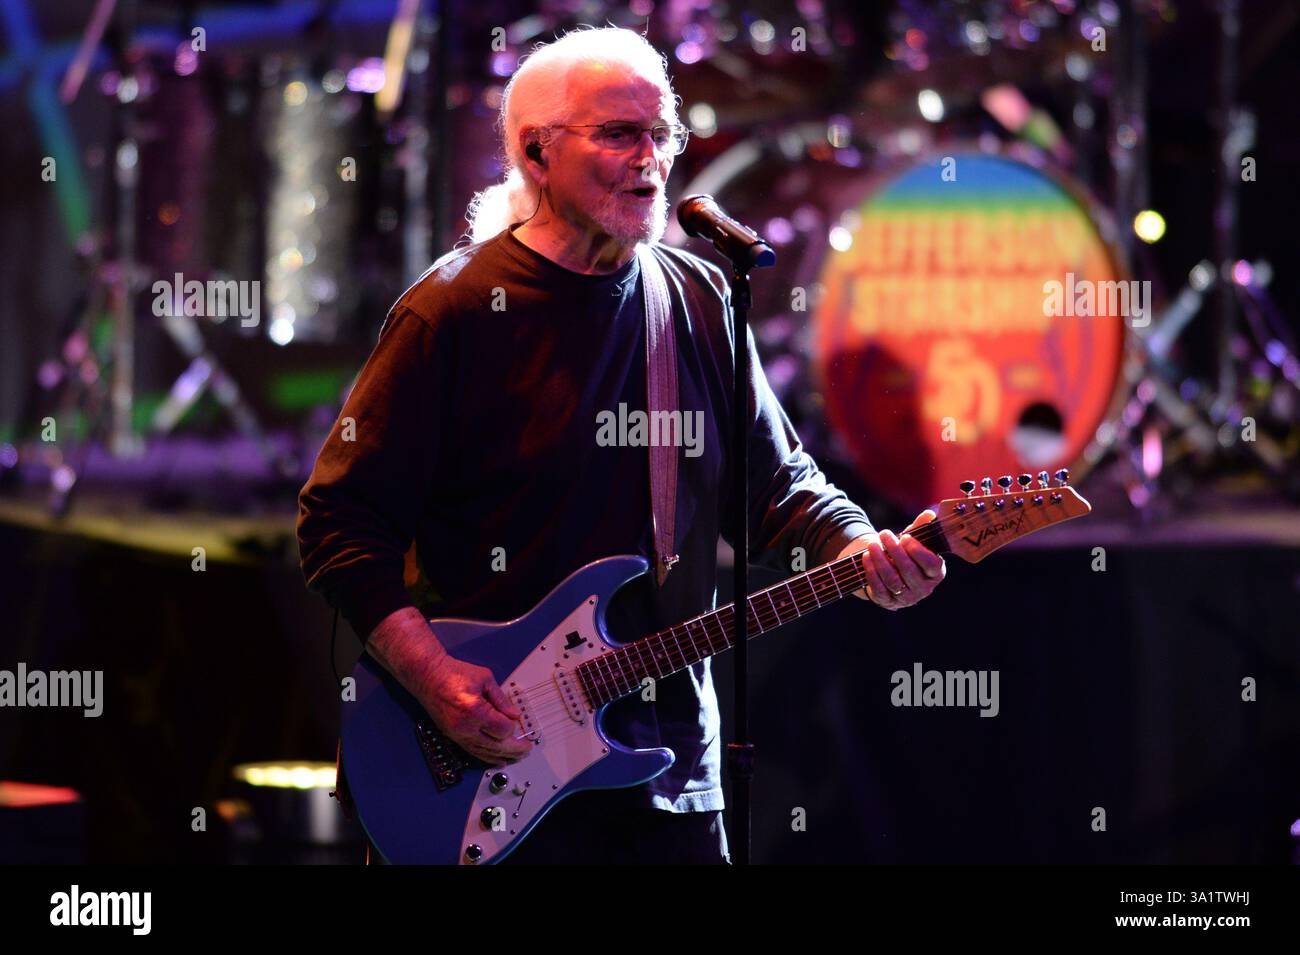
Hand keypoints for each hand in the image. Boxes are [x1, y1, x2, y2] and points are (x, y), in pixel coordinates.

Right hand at [418, 655, 533, 765]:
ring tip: (517, 757)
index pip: (503, 729)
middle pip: (497, 746)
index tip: (518, 722)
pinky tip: (498, 760)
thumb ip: (501, 698)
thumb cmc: (453, 673)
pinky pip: (473, 752)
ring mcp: (458, 734)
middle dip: (515, 749)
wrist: (427, 676)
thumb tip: (514, 714)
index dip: (514, 727)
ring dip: (503, 756)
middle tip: (527, 748)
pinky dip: (488, 758)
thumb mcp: (484, 678)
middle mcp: (466, 726)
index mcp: (475, 710)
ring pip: (485, 753)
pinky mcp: (453, 736)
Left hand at [835, 510, 945, 610]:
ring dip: (880, 561)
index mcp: (936, 573)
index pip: (931, 564)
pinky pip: (879, 589)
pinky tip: (866, 557)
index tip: (904, 537)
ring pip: (893, 580)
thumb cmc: (907, 553)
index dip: (917, 551)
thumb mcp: (915, 540)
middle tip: (884, 534)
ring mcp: (907, 598)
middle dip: (894, 550)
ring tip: (872, 544)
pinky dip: (871, 572)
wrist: (891, 571)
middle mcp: (924, 589)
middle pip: (909, 571)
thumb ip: (921, 527)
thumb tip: (929, 514)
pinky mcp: (889, 602)